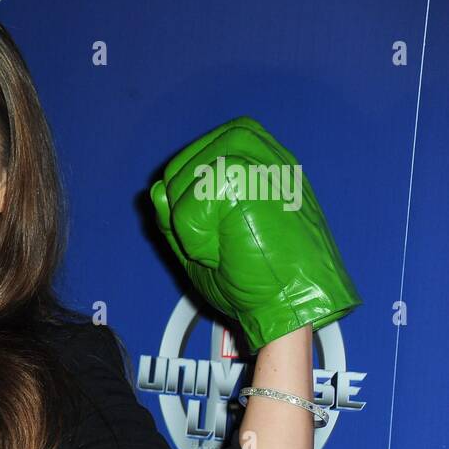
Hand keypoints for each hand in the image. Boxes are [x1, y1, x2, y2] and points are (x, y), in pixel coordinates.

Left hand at [149, 116, 360, 352]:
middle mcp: (254, 148)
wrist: (291, 300)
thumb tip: (157, 190)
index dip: (184, 199)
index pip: (186, 160)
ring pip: (178, 186)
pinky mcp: (244, 176)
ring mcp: (251, 157)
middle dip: (183, 215)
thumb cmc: (260, 274)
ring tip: (230, 245)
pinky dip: (194, 239)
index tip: (216, 229)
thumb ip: (180, 211)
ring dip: (191, 229)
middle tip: (224, 242)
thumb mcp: (207, 236)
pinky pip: (185, 207)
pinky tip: (225, 251)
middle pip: (177, 170)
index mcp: (251, 154)